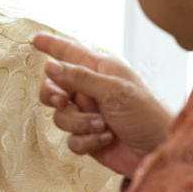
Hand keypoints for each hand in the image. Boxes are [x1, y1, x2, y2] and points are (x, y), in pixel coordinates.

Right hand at [33, 33, 173, 176]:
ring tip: (102, 126)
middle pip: (54, 87)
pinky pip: (71, 139)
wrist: (157, 151)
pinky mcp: (88, 138)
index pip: (70, 53)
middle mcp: (91, 91)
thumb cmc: (145, 115)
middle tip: (63, 100)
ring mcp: (88, 115)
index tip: (36, 40)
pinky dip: (86, 140)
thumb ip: (80, 78)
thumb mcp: (113, 91)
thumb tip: (49, 66)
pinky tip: (105, 139)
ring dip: (79, 123)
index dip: (52, 45)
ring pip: (60, 116)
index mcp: (100, 71)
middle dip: (54, 95)